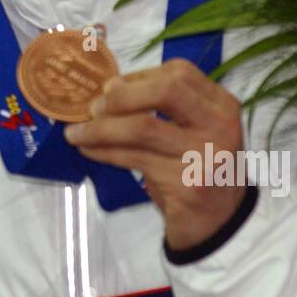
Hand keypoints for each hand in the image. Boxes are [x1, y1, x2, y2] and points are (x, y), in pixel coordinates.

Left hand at [64, 59, 247, 251]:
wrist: (218, 223)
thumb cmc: (196, 169)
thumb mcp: (191, 132)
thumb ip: (163, 108)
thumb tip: (110, 86)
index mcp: (221, 105)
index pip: (180, 73)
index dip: (140, 76)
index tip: (111, 87)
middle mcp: (220, 125)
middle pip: (166, 91)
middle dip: (122, 96)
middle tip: (93, 108)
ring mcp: (206, 155)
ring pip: (144, 128)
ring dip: (101, 129)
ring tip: (75, 133)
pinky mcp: (187, 184)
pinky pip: (134, 159)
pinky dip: (104, 152)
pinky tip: (88, 150)